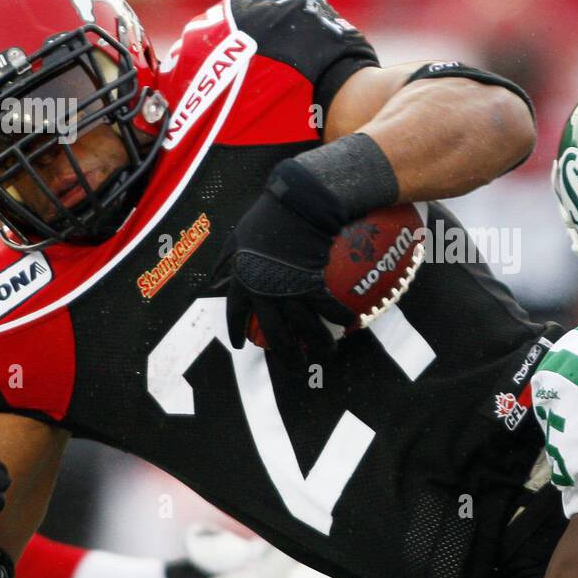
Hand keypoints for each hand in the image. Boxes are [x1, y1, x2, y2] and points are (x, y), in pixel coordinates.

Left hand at [214, 165, 355, 363]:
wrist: (293, 207)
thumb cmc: (268, 214)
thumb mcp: (241, 233)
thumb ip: (234, 251)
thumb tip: (223, 261)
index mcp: (244, 280)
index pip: (235, 313)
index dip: (236, 331)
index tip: (240, 346)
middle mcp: (264, 293)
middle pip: (275, 334)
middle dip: (287, 356)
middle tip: (296, 370)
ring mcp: (288, 292)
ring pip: (305, 329)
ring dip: (319, 344)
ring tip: (329, 354)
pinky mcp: (312, 286)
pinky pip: (329, 308)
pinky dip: (343, 317)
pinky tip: (353, 323)